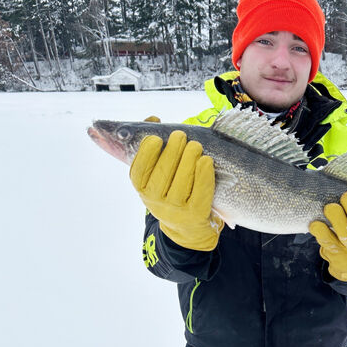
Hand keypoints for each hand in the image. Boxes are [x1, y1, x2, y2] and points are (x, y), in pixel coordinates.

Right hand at [129, 130, 223, 251]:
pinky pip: (201, 191)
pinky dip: (204, 173)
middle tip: (182, 136)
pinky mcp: (196, 214)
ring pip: (183, 180)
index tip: (157, 139)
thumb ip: (150, 145)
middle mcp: (155, 201)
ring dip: (190, 158)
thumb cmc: (170, 190)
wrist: (186, 228)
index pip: (139, 169)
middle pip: (163, 172)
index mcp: (142, 188)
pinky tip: (206, 160)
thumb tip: (152, 119)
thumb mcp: (155, 172)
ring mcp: (176, 210)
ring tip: (195, 146)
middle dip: (173, 149)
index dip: (147, 152)